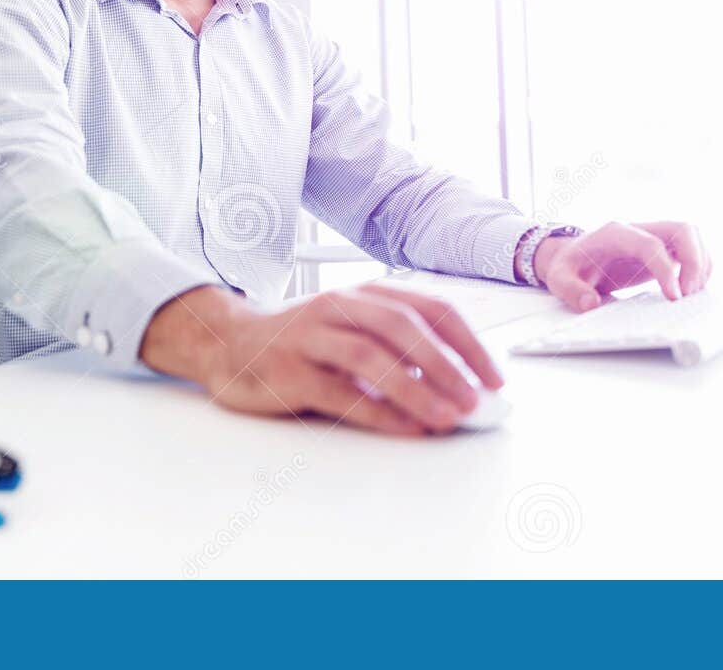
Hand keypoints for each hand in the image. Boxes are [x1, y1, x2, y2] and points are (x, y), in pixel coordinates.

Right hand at [140, 282, 503, 436]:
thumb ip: (398, 353)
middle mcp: (339, 307)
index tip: (494, 377)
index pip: (431, 308)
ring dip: (417, 389)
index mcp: (365, 294)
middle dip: (448, 365)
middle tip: (476, 399)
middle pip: (404, 327)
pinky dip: (378, 411)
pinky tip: (405, 427)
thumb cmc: (301, 342)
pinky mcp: (287, 370)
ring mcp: (310, 336)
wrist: (228, 343)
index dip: (468, 343)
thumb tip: (457, 388)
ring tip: (448, 416)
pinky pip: (340, 392)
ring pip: (372, 357)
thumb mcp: (352, 332)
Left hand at [533, 220, 711, 310]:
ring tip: (693, 295)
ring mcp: (654, 236)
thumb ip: (571, 290)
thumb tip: (591, 303)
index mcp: (616, 233)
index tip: (674, 296)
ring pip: (692, 236)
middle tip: (689, 295)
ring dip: (701, 264)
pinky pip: (692, 249)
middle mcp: (639, 230)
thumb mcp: (559, 278)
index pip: (650, 244)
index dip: (666, 269)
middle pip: (682, 229)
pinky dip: (700, 267)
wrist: (575, 257)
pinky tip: (692, 289)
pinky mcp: (663, 249)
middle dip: (695, 261)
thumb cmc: (570, 266)